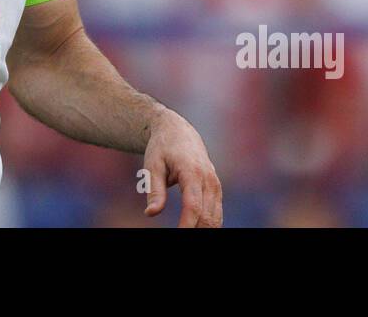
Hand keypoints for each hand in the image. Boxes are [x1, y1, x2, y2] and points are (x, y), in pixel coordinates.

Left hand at [142, 108, 222, 226]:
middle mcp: (208, 178)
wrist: (178, 131)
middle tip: (178, 236)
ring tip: (185, 231)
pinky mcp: (216, 188)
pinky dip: (208, 225)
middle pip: (207, 215)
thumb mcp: (152, 166)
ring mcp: (215, 184)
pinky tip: (196, 229)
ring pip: (215, 217)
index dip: (186, 226)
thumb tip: (151, 213)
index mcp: (192, 171)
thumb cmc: (161, 148)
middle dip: (195, 230)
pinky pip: (216, 213)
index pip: (193, 206)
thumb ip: (154, 190)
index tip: (177, 235)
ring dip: (203, 229)